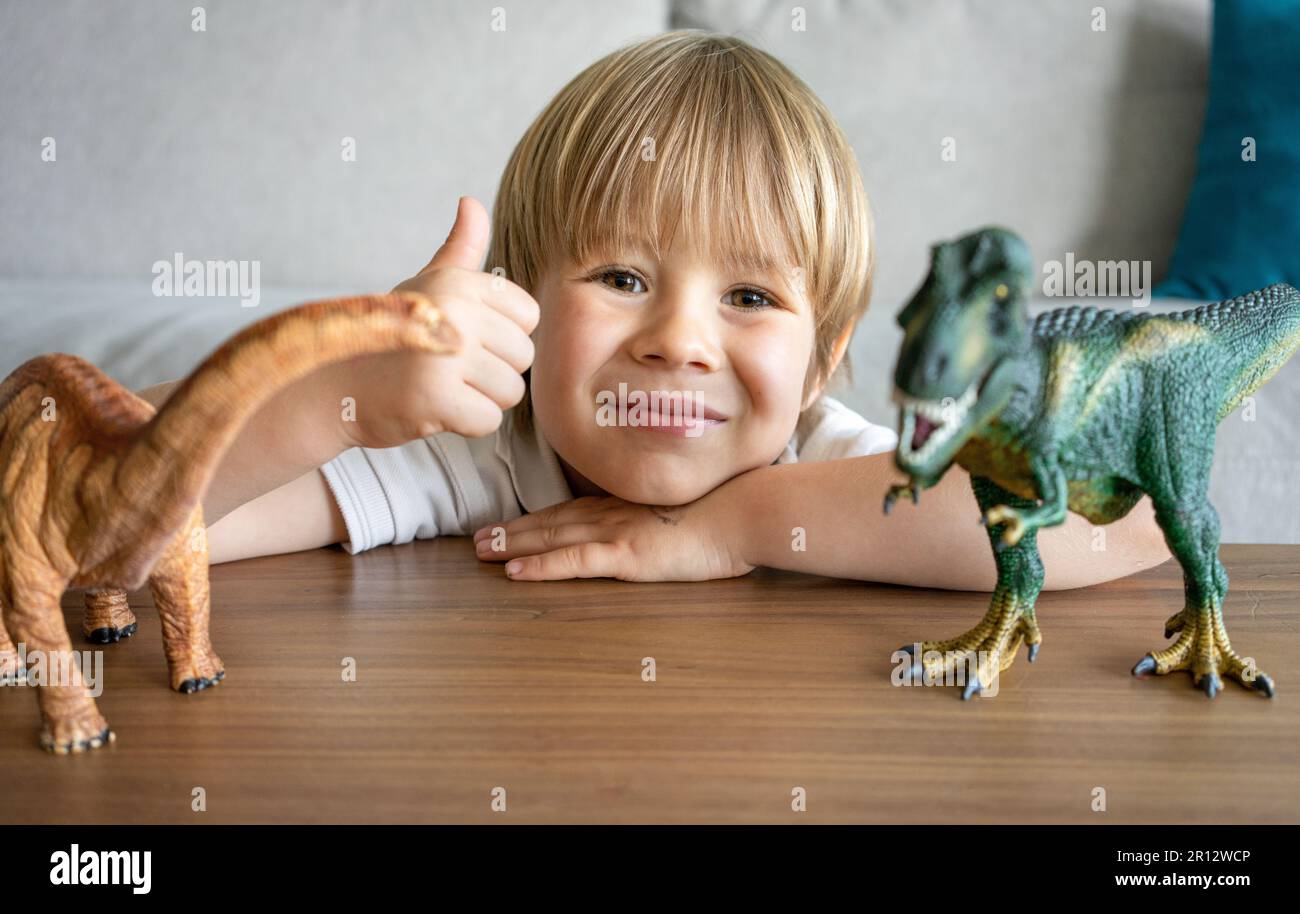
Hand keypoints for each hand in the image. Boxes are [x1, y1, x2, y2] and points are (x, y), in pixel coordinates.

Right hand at [333, 196, 538, 449]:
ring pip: (510, 392)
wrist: (332, 387)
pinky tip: (433, 410)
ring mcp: (446, 354)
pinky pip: (488, 421)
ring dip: (479, 400)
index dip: (502, 336)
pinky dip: (465, 425)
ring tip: (440, 388)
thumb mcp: (423, 286)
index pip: (528, 316)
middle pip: (523, 357)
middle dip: (492, 373)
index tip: (464, 339)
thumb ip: (460, 249)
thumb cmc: (387, 337)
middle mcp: (455, 311)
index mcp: (458, 282)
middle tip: (447, 370)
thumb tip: (472, 203)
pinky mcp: (435, 398)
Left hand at [471, 495, 754, 581]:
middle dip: (513, 531)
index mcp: (628, 507)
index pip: (572, 513)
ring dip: (514, 545)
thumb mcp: (689, 516)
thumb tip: (662, 531)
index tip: (510, 525)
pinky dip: (541, 566)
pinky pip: (574, 561)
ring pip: (553, 537)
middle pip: (552, 522)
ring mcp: (618, 533)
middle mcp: (614, 515)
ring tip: (481, 552)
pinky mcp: (627, 555)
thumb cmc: (727, 514)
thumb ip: (666, 523)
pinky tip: (514, 573)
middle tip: (478, 539)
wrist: (746, 512)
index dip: (537, 520)